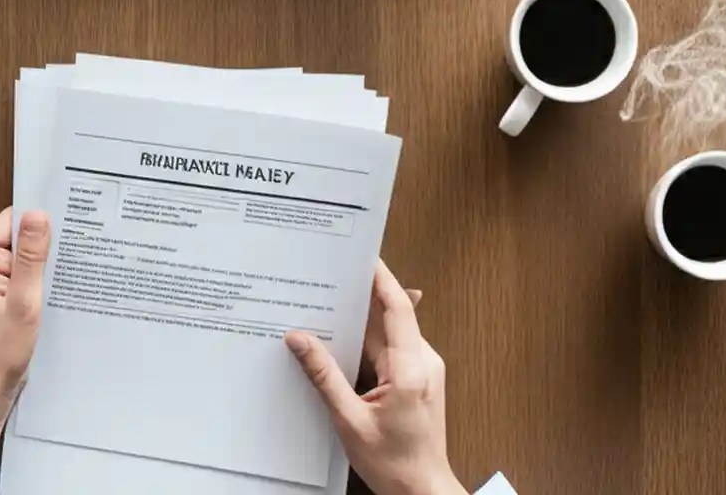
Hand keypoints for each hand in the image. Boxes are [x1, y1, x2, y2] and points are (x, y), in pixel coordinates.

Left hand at [0, 208, 51, 483]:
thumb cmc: (0, 352)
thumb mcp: (23, 301)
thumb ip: (31, 257)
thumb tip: (38, 214)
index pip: (11, 220)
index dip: (39, 215)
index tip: (70, 215)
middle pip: (19, 237)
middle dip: (48, 239)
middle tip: (82, 241)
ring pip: (25, 258)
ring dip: (47, 262)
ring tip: (77, 264)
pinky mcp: (3, 299)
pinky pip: (26, 277)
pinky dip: (43, 280)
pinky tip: (63, 287)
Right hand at [285, 261, 467, 494]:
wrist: (422, 491)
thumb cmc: (393, 463)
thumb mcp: (348, 420)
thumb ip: (324, 376)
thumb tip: (300, 339)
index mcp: (411, 369)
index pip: (398, 307)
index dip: (381, 277)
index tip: (362, 255)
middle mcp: (425, 362)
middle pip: (392, 315)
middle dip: (361, 295)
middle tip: (330, 276)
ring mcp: (425, 368)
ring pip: (391, 331)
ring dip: (363, 320)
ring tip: (329, 305)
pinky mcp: (420, 377)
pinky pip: (393, 347)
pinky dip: (369, 341)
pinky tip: (344, 341)